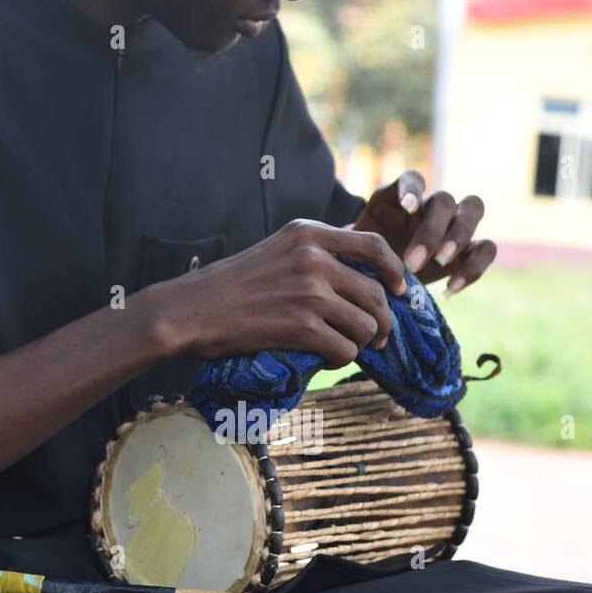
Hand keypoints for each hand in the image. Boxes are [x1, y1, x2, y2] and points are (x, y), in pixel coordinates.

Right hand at [143, 219, 406, 367]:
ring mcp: (309, 293)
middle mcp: (314, 258)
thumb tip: (357, 269)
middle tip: (377, 336)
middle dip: (382, 320)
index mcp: (308, 233)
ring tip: (348, 347)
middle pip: (375, 293)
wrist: (191, 309)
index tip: (400, 290)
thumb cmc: (230, 285)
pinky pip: (344, 349)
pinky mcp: (301, 327)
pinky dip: (340, 359)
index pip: (374, 246)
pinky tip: (325, 358)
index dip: (396, 271)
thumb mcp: (275, 250)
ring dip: (363, 342)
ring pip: (366, 324)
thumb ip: (314, 252)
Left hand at [353, 169, 496, 296]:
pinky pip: (486, 249)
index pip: (412, 178)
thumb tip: (341, 246)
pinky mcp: (469, 250)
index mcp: (400, 199)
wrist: (379, 282)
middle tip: (413, 262)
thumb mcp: (352, 252)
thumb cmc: (363, 264)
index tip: (406, 207)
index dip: (412, 188)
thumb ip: (352, 245)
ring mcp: (453, 225)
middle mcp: (430, 206)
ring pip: (473, 209)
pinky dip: (474, 268)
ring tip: (441, 265)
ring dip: (460, 237)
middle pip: (445, 199)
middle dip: (432, 230)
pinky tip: (449, 290)